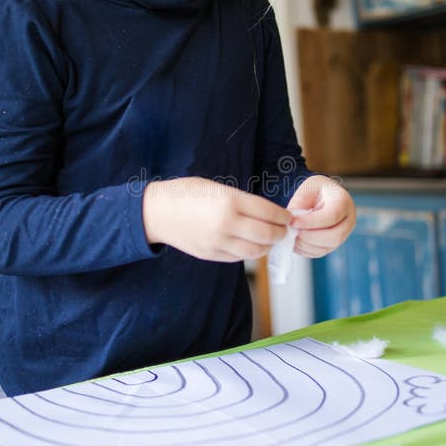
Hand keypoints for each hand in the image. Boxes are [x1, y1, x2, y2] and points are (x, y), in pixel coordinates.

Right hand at [143, 177, 291, 261]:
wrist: (156, 212)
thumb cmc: (187, 193)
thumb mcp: (218, 188)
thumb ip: (243, 201)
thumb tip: (269, 214)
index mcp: (230, 201)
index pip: (270, 213)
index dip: (284, 216)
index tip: (288, 217)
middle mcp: (227, 224)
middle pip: (268, 235)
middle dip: (281, 233)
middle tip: (284, 230)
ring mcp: (218, 242)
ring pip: (256, 251)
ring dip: (267, 246)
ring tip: (268, 238)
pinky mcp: (211, 255)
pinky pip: (239, 257)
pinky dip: (249, 251)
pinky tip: (249, 243)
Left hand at [287, 175, 355, 257]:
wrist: (321, 196)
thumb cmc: (314, 190)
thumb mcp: (307, 188)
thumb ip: (300, 203)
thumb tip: (292, 222)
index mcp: (343, 201)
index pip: (331, 216)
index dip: (310, 222)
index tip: (292, 222)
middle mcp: (348, 220)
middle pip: (334, 236)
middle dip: (310, 236)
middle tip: (292, 231)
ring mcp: (343, 234)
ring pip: (327, 247)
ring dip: (306, 244)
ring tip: (291, 236)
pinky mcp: (333, 244)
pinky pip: (320, 252)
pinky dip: (305, 250)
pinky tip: (295, 242)